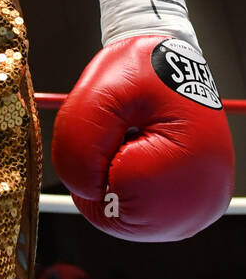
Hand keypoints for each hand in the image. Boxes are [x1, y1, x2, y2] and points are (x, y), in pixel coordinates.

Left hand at [52, 34, 234, 240]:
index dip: (96, 160)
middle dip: (104, 174)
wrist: (175, 61)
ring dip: (116, 181)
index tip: (118, 127)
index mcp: (189, 167)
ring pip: (123, 218)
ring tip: (138, 141)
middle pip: (115, 216)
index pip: (110, 197)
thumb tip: (82, 190)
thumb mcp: (99, 90)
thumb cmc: (141, 70)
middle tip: (126, 133)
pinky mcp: (191, 211)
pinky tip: (145, 155)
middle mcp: (202, 202)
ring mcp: (198, 211)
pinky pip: (138, 214)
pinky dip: (129, 187)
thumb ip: (77, 142)